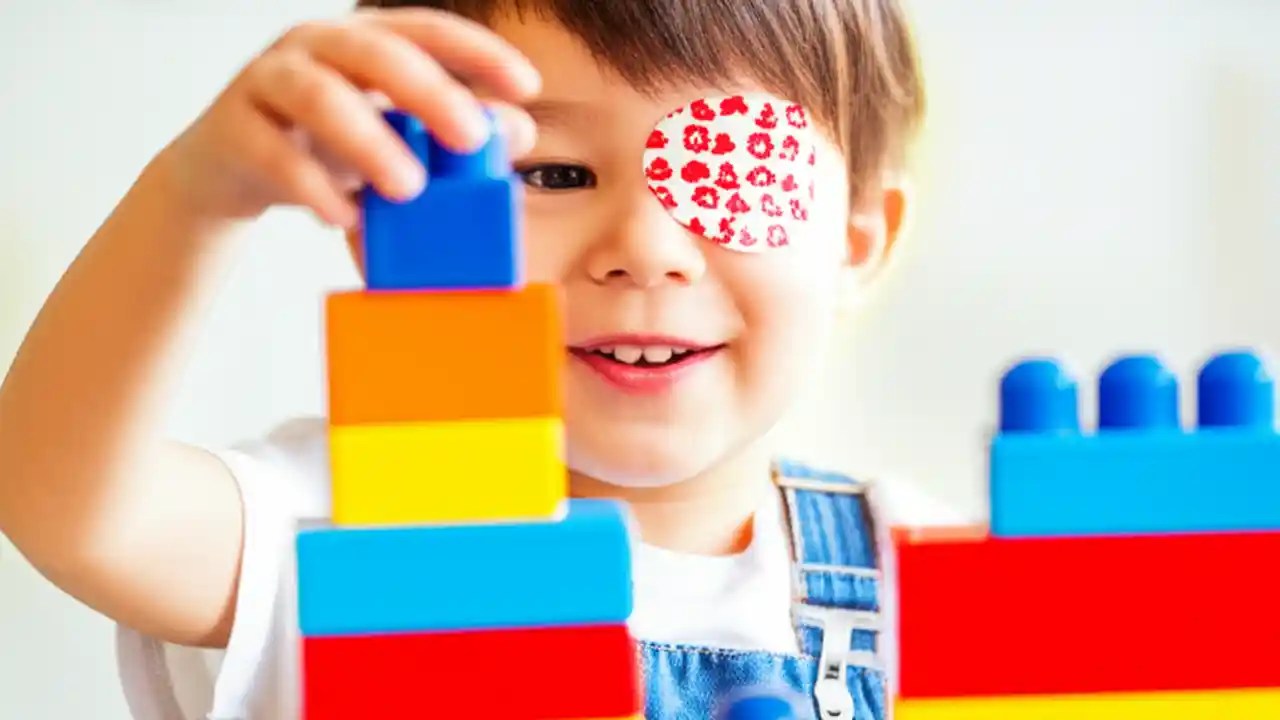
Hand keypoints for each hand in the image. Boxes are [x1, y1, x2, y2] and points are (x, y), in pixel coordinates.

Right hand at [156, 8, 540, 228]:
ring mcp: (268, 81)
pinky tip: (345, 218)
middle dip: (428, 92)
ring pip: (318, 96)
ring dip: (369, 142)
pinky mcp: (233, 127)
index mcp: (363, 42)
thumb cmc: (321, 146)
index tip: (526, 86)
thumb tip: (516, 132)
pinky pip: (273, 152)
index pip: (425, 31)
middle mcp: (315, 48)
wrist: (226, 171)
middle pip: (374, 53)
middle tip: (469, 138)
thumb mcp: (393, 139)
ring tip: (408, 189)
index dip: (477, 53)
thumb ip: (450, 134)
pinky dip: (314, 188)